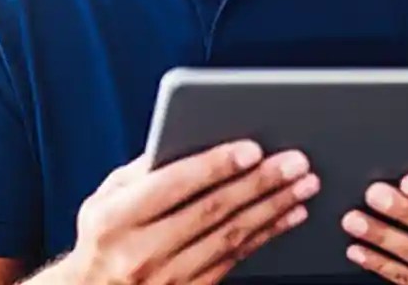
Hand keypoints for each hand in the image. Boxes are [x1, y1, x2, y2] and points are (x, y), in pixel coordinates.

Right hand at [60, 140, 319, 283]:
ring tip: (303, 185)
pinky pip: (236, 259)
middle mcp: (141, 252)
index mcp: (116, 219)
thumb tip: (187, 137)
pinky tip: (288, 215)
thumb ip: (142, 171)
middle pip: (211, 211)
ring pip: (231, 237)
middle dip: (259, 183)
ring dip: (273, 208)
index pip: (173, 185)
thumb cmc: (104, 238)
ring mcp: (167, 278)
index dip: (215, 165)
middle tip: (295, 163)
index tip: (251, 149)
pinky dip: (267, 234)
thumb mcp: (104, 200)